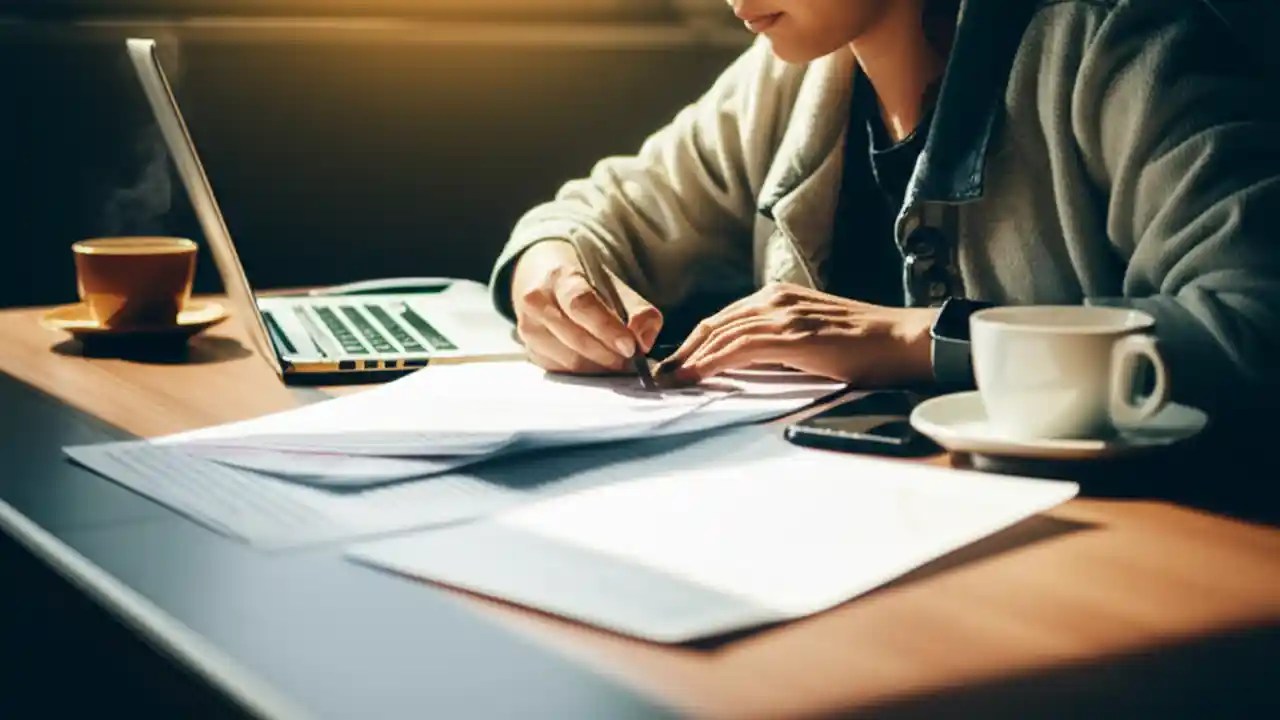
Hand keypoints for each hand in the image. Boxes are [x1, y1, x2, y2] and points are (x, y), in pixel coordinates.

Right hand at [511, 240, 662, 373]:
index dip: (607, 329)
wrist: (544, 278)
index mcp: (559, 276)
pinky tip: (597, 361)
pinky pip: (563, 371)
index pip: (581, 305)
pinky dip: (586, 371)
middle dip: (608, 354)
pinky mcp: (530, 351)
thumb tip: (644, 342)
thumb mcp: (614, 284)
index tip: (630, 347)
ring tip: (617, 359)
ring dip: (599, 366)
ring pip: (570, 360)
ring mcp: (528, 329)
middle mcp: (535, 302)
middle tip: (631, 359)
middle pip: (575, 338)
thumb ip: (638, 310)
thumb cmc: (585, 282)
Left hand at [656, 283, 936, 385]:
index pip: (724, 319)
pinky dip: (712, 362)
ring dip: (690, 360)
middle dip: (683, 351)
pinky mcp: (793, 335)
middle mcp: (776, 299)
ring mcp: (784, 314)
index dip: (695, 343)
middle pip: (714, 324)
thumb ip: (779, 343)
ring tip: (669, 382)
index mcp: (779, 297)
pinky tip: (695, 377)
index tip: (676, 366)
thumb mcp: (812, 336)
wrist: (904, 340)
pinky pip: (740, 348)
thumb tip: (748, 366)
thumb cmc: (866, 346)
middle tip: (661, 377)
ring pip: (721, 335)